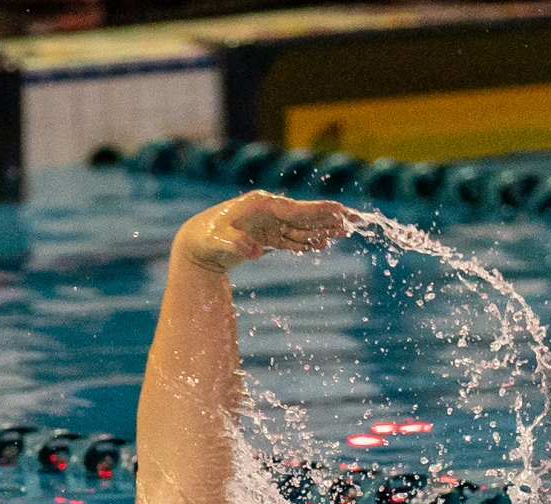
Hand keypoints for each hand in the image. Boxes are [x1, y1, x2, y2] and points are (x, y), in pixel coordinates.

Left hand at [174, 191, 356, 272]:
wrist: (195, 245)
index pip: (297, 209)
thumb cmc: (205, 240)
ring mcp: (267, 223)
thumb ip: (235, 245)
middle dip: (329, 218)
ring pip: (300, 228)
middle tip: (356, 220)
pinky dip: (306, 242)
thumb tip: (254, 251)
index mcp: (261, 205)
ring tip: (344, 232)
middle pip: (305, 215)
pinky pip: (290, 239)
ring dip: (321, 231)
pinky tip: (321, 244)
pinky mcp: (265, 235)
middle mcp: (268, 211)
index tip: (342, 211)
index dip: (321, 211)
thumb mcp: (217, 243)